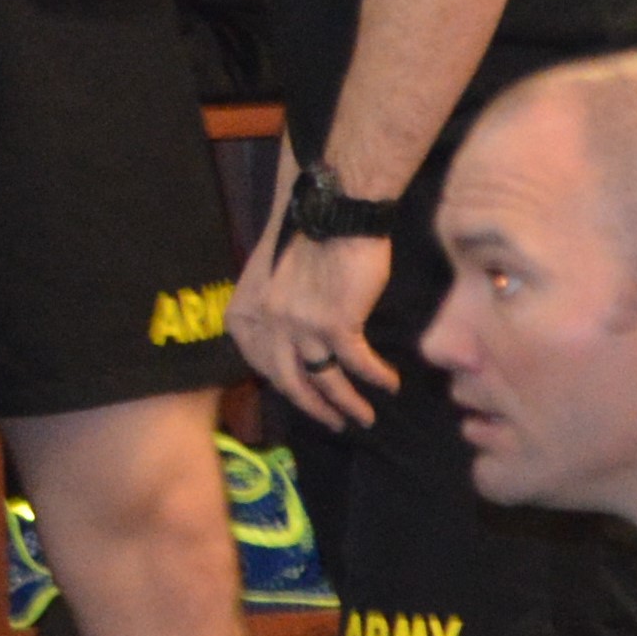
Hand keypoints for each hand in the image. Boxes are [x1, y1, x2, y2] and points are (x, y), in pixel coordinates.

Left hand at [229, 225, 401, 430]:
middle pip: (289, 381)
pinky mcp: (335, 325)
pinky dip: (376, 376)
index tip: (302, 396)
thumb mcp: (274, 275)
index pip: (259, 362)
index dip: (283, 384)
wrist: (336, 213)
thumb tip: (289, 336)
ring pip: (323, 379)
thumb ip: (273, 307)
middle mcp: (266, 322)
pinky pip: (357, 364)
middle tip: (333, 423)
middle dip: (313, 408)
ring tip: (364, 417)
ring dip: (347, 404)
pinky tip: (389, 382)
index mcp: (246, 310)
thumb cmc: (308, 235)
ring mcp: (298, 326)